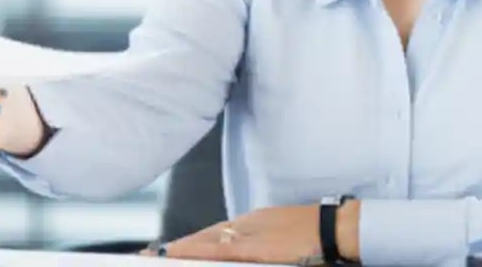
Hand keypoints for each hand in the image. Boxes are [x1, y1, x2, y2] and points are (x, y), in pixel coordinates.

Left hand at [146, 202, 360, 264]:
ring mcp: (248, 235)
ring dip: (180, 251)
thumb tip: (233, 249)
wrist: (334, 228)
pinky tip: (179, 255)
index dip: (186, 243)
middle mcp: (243, 226)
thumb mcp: (277, 235)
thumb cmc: (311, 233)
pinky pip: (220, 249)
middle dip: (175, 248)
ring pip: (205, 242)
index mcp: (249, 223)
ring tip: (154, 257)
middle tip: (147, 254)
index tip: (164, 251)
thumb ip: (254, 242)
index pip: (210, 235)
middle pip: (202, 237)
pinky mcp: (255, 246)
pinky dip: (198, 251)